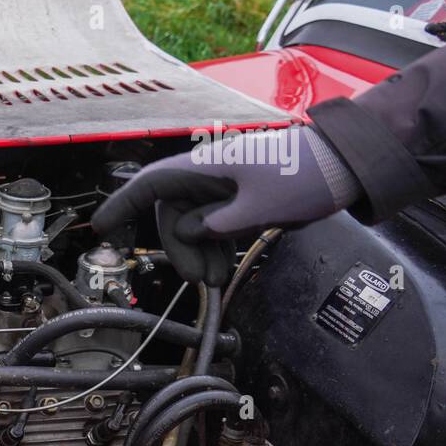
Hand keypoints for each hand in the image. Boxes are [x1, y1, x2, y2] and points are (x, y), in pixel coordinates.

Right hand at [92, 126, 359, 284]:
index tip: (101, 227)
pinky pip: (214, 225)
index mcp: (204, 169)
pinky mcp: (240, 200)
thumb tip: (190, 232)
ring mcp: (223, 188)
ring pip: (193, 223)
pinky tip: (224, 267)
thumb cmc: (304, 178)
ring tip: (216, 280)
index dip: (122, 205)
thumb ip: (217, 225)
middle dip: (179, 248)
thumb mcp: (259, 209)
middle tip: (200, 280)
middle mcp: (207, 176)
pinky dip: (215, 246)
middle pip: (172, 213)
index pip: (150, 185)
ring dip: (199, 253)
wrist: (344, 165)